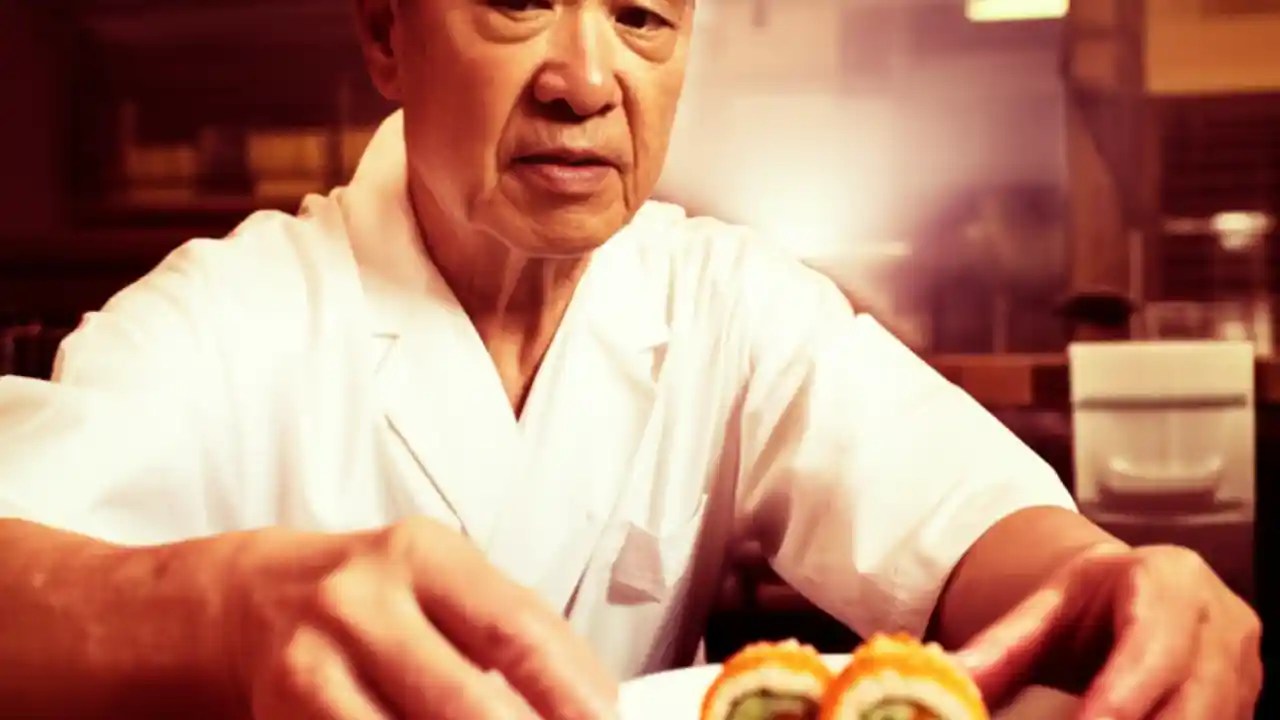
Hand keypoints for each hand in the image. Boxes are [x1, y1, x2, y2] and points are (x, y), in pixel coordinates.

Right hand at [224, 517, 617, 718]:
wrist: (252, 601)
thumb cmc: (381, 596)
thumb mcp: (445, 584)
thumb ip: (514, 634)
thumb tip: (593, 707)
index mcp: (423, 557)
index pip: (515, 629)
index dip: (571, 689)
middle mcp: (362, 604)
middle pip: (464, 705)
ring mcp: (314, 667)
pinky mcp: (282, 718)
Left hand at [955, 544, 1260, 718]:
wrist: (1131, 597)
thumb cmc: (1089, 605)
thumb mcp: (1043, 611)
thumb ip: (998, 647)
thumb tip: (946, 674)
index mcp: (1171, 581)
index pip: (1151, 649)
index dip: (1119, 697)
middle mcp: (1222, 624)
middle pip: (1193, 700)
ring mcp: (1244, 672)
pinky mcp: (1246, 707)